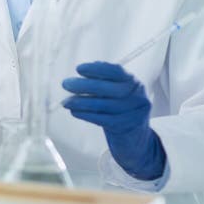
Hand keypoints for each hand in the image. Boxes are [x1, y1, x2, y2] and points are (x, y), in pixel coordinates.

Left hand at [62, 62, 166, 179]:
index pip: (116, 71)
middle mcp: (136, 96)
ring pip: (104, 105)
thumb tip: (88, 67)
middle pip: (109, 89)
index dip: (96, 69)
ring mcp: (133, 112)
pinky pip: (102, 119)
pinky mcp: (126, 127)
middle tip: (66, 84)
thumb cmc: (119, 108)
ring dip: (81, 102)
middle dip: (84, 85)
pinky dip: (85, 114)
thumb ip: (104, 79)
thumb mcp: (116, 91)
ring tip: (66, 101)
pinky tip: (74, 111)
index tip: (78, 69)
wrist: (134, 137)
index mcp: (133, 82)